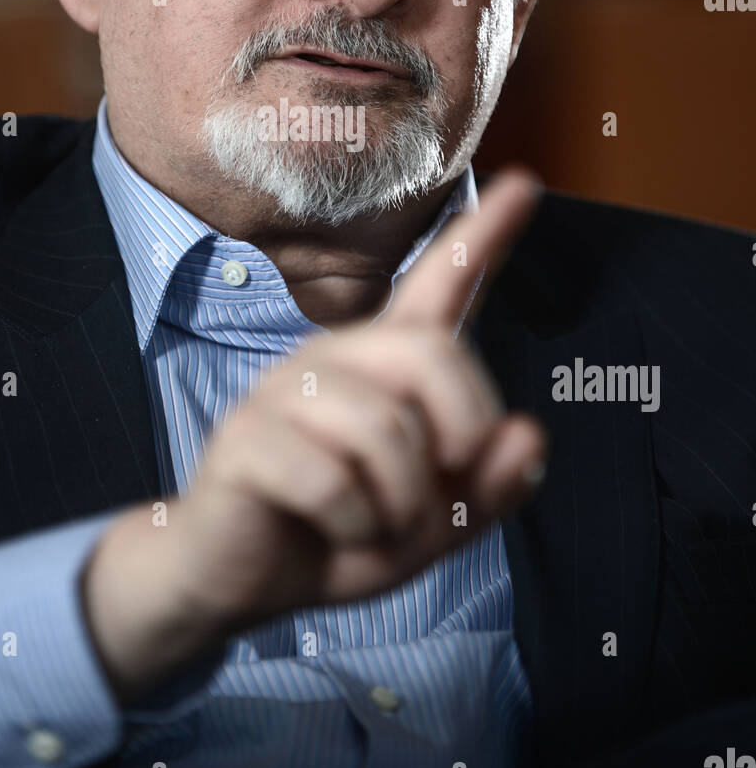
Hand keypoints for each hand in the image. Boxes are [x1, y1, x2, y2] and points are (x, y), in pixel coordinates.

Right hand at [83, 168, 547, 700]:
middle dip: (463, 430)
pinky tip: (334, 530)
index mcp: (384, 365)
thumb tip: (529, 434)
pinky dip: (354, 528)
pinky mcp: (245, 435)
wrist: (237, 583)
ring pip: (386, 429)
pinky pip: (330, 480)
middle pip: (432, 351)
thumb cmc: (337, 537)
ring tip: (378, 525)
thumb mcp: (431, 525)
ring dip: (403, 506)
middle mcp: (334, 357)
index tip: (530, 184)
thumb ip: (488, 487)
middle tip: (446, 487)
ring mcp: (283, 391)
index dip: (486, 236)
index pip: (440, 282)